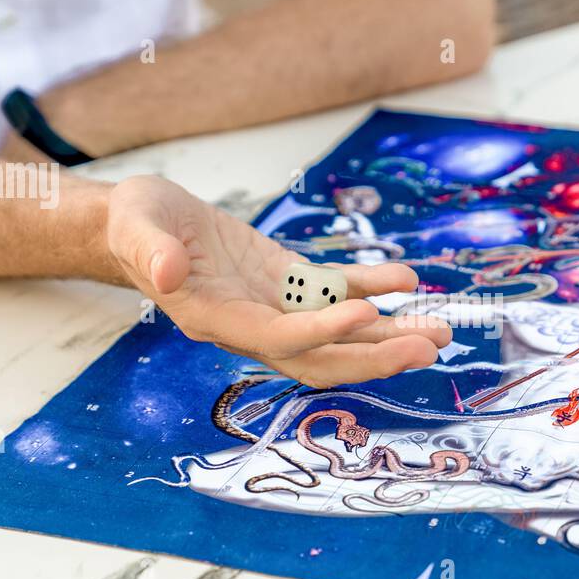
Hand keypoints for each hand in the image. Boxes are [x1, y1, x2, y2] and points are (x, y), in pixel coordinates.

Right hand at [105, 175, 448, 386]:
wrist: (147, 223)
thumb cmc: (137, 224)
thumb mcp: (136, 225)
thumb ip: (151, 250)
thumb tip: (166, 273)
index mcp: (214, 318)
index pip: (275, 337)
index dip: (321, 331)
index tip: (364, 314)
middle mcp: (251, 325)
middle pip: (320, 356)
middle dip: (374, 356)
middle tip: (429, 347)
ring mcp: (275, 308)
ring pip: (339, 335)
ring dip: (389, 336)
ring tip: (441, 332)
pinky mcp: (289, 284)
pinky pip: (337, 292)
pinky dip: (374, 288)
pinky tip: (409, 281)